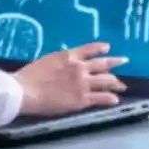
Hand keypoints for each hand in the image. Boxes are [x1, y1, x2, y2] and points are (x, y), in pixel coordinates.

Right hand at [13, 42, 128, 115]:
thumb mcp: (47, 61)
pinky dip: (110, 98)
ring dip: (116, 82)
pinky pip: (102, 98)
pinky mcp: (82, 99)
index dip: (100, 48)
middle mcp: (80, 67)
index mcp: (69, 56)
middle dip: (115, 62)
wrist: (25, 91)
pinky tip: (115, 100)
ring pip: (106, 80)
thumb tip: (66, 63)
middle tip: (123, 61)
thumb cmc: (29, 76)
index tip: (107, 48)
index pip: (90, 49)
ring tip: (122, 85)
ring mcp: (83, 83)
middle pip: (103, 64)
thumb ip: (60, 62)